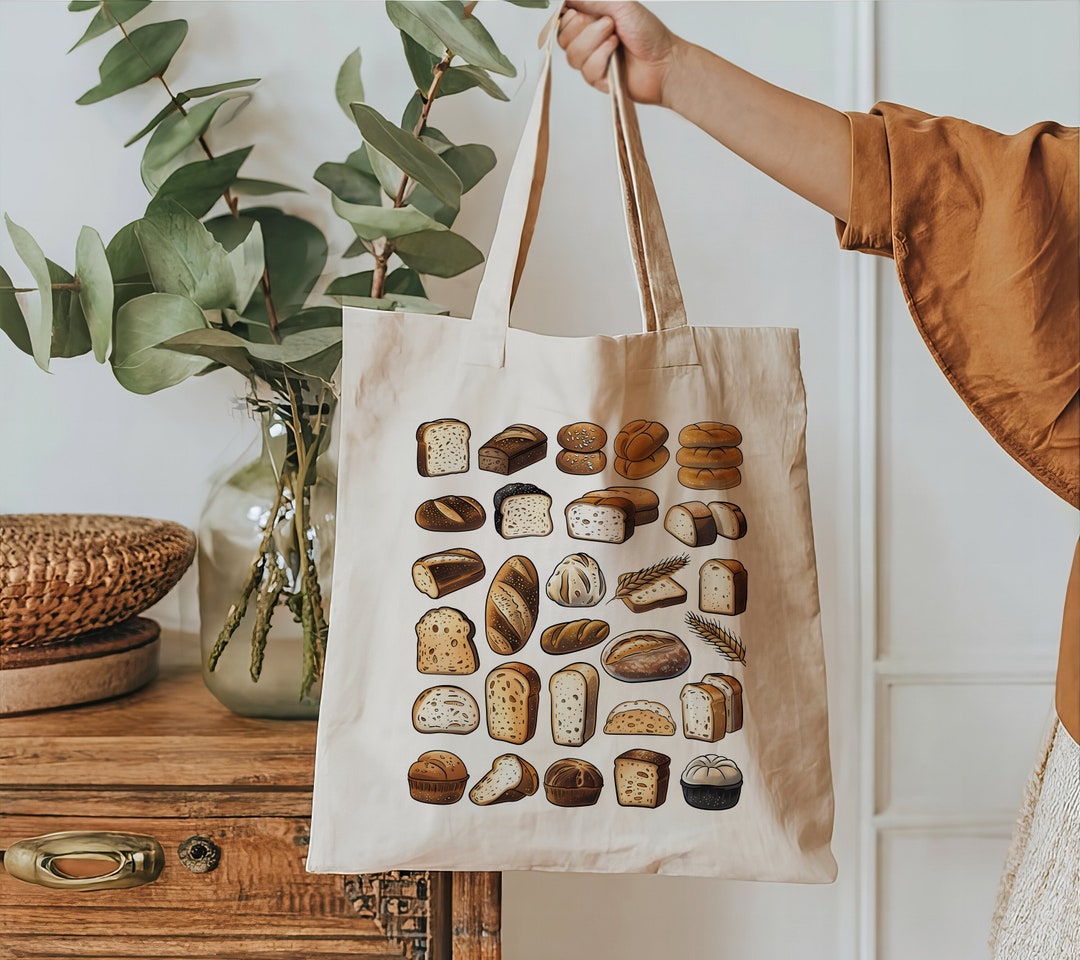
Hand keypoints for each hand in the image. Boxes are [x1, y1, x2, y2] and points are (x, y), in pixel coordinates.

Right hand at [557, 1, 677, 104]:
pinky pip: (587, 69)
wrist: (665, 61)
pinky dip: (601, 57)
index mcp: (592, 21)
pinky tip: (615, 52)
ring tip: (615, 36)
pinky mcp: (598, 80)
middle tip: (608, 23)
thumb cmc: (648, 32)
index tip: (579, 11)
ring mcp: (592, 61)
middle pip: (563, 38)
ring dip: (594, 41)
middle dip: (583, 28)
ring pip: (573, 55)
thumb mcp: (620, 5)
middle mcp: (589, 41)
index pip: (563, 20)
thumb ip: (592, 0)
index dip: (567, 16)